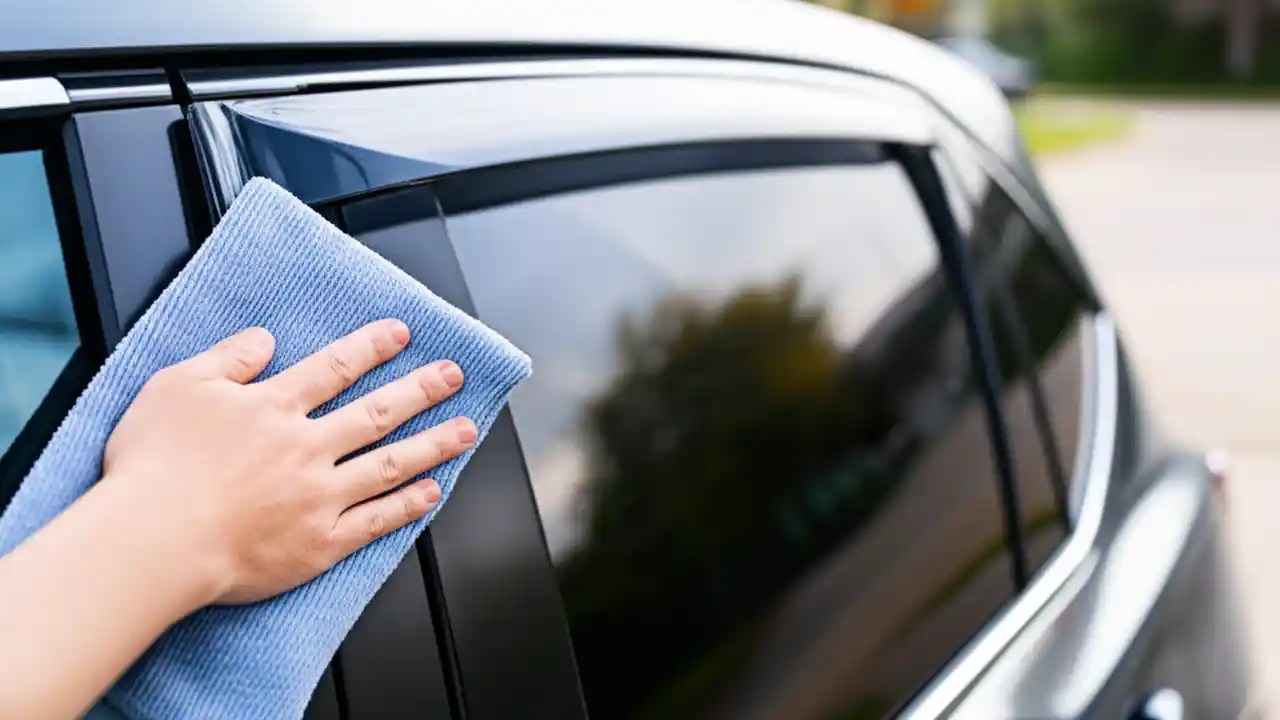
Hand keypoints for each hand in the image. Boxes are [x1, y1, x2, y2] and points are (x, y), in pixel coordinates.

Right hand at [101, 319, 475, 604]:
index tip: (402, 335)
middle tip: (453, 375)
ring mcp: (319, 496)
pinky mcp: (320, 543)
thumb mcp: (176, 386)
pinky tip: (432, 493)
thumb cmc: (153, 468)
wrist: (152, 541)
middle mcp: (306, 447)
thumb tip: (263, 340)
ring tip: (466, 430)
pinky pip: (376, 521)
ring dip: (434, 444)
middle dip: (422, 389)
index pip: (335, 367)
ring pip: (391, 463)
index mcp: (273, 407)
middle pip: (379, 411)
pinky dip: (408, 506)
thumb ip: (226, 358)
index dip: (372, 347)